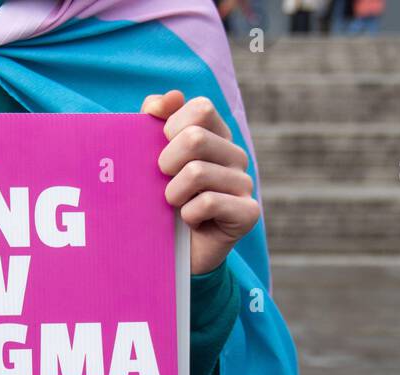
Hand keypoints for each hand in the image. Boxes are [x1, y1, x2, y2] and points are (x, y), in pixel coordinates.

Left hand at [141, 91, 259, 274]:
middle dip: (166, 162)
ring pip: (197, 172)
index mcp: (217, 135)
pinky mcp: (248, 212)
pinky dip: (188, 215)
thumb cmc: (163, 199)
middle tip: (162, 181)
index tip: (160, 149)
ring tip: (173, 204)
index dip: (171, 126)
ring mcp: (245, 184)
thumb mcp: (151, 156)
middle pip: (195, 138)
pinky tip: (189, 222)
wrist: (176, 251)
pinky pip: (208, 202)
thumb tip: (167, 99)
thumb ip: (155, 120)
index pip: (200, 108)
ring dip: (173, 193)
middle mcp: (235, 156)